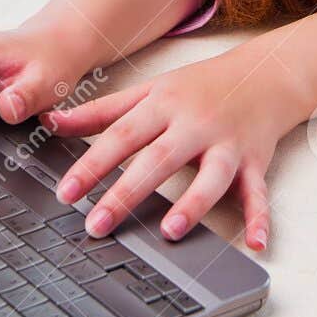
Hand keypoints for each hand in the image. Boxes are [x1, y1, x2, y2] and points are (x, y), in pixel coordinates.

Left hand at [39, 47, 302, 253]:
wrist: (263, 74)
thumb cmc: (199, 87)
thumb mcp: (148, 91)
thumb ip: (101, 111)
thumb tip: (52, 120)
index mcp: (164, 105)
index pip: (121, 135)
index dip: (92, 164)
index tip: (66, 193)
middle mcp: (195, 124)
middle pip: (159, 159)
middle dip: (127, 193)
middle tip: (97, 224)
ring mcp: (227, 144)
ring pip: (212, 175)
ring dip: (192, 203)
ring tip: (170, 230)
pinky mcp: (255, 162)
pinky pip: (258, 193)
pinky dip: (260, 218)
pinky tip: (256, 243)